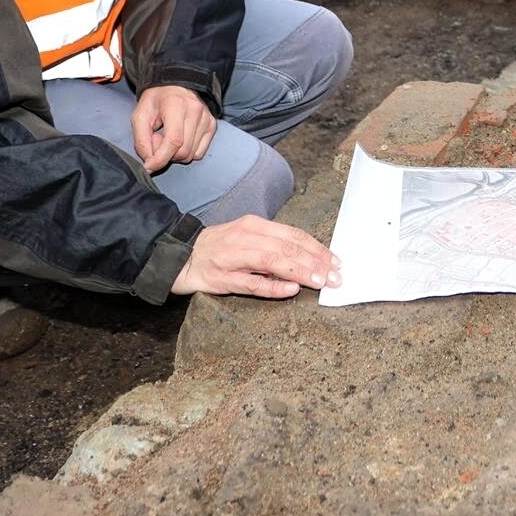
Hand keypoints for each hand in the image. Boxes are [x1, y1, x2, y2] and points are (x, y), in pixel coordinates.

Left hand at [132, 85, 217, 172]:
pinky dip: (187, 152)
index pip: (173, 141)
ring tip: (169, 138)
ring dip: (176, 153)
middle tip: (157, 141)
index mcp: (176, 105)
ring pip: (191, 155)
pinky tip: (181, 139)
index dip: (160, 158)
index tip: (149, 166)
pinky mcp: (212, 125)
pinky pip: (199, 152)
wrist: (175, 84)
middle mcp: (196, 111)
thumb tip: (149, 164)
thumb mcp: (140, 116)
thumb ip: (141, 141)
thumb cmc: (156, 100)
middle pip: (183, 152)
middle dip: (166, 155)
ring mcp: (206, 118)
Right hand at [171, 215, 339, 297]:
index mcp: (254, 225)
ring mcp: (233, 258)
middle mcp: (246, 237)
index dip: (317, 248)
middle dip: (316, 262)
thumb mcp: (247, 237)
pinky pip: (251, 283)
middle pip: (287, 247)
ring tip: (320, 281)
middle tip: (335, 276)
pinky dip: (273, 287)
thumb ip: (274, 245)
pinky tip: (291, 290)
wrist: (179, 256)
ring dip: (300, 271)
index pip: (293, 235)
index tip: (336, 261)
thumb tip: (307, 258)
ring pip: (272, 261)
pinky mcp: (223, 278)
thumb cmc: (219, 248)